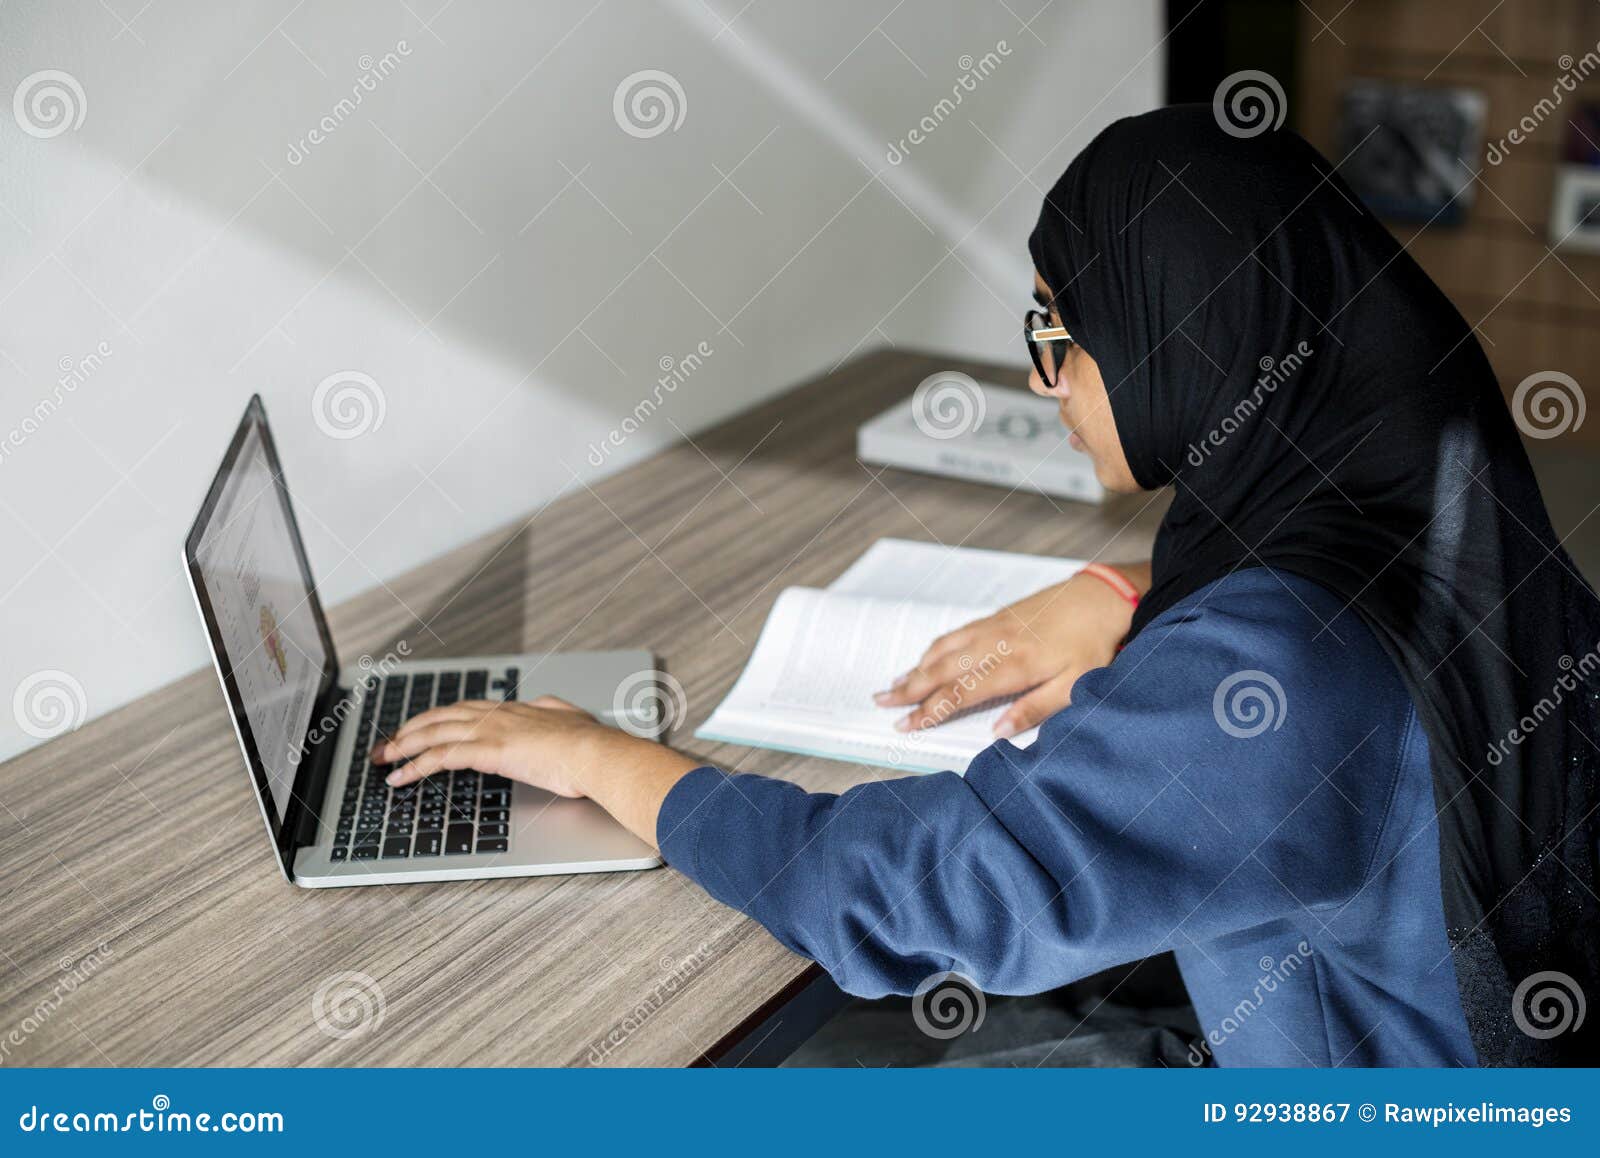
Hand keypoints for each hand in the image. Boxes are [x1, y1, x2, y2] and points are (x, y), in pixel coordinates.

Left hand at [372, 696, 618, 797]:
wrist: (597, 753)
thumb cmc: (590, 744)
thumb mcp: (570, 719)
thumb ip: (554, 711)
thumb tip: (548, 706)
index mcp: (514, 709)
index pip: (463, 710)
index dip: (436, 719)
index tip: (418, 729)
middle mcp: (497, 715)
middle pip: (439, 717)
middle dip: (408, 731)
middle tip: (386, 745)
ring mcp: (491, 731)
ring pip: (433, 733)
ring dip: (402, 746)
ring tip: (382, 759)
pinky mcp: (488, 751)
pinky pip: (440, 757)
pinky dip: (415, 766)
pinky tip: (400, 777)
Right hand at [874, 562, 1148, 737]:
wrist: (1104, 596)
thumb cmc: (1095, 644)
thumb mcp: (1075, 685)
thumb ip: (1034, 710)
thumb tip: (997, 733)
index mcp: (1013, 666)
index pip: (959, 694)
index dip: (929, 711)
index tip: (905, 725)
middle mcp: (995, 645)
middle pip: (941, 670)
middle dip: (909, 689)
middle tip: (881, 703)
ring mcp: (993, 628)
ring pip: (943, 650)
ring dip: (915, 668)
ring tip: (894, 684)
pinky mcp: (997, 617)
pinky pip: (955, 634)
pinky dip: (933, 649)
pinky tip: (926, 657)